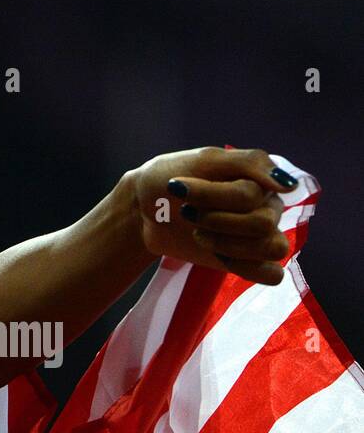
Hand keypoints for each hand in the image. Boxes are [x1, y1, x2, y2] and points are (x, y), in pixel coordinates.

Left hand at [129, 146, 298, 285]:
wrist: (144, 209)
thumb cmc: (171, 178)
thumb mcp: (202, 158)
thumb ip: (248, 163)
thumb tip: (289, 186)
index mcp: (259, 181)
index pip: (250, 195)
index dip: (211, 196)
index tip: (177, 187)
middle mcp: (267, 208)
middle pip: (262, 224)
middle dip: (216, 221)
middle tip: (188, 213)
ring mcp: (260, 236)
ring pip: (272, 249)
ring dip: (227, 244)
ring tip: (198, 233)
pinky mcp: (248, 261)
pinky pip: (272, 274)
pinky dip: (246, 268)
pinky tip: (219, 256)